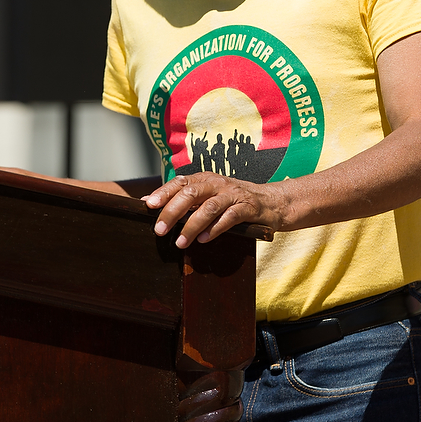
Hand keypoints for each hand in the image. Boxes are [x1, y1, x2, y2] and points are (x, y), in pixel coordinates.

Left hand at [142, 173, 290, 247]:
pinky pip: (229, 218)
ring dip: (191, 226)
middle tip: (159, 230)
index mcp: (205, 179)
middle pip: (191, 194)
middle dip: (172, 212)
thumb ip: (182, 198)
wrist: (271, 202)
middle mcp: (217, 183)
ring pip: (208, 207)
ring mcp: (233, 195)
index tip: (148, 205)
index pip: (180, 182)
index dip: (163, 193)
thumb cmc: (232, 200)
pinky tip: (204, 240)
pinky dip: (215, 229)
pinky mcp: (247, 208)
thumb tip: (149, 201)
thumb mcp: (207, 195)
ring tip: (180, 242)